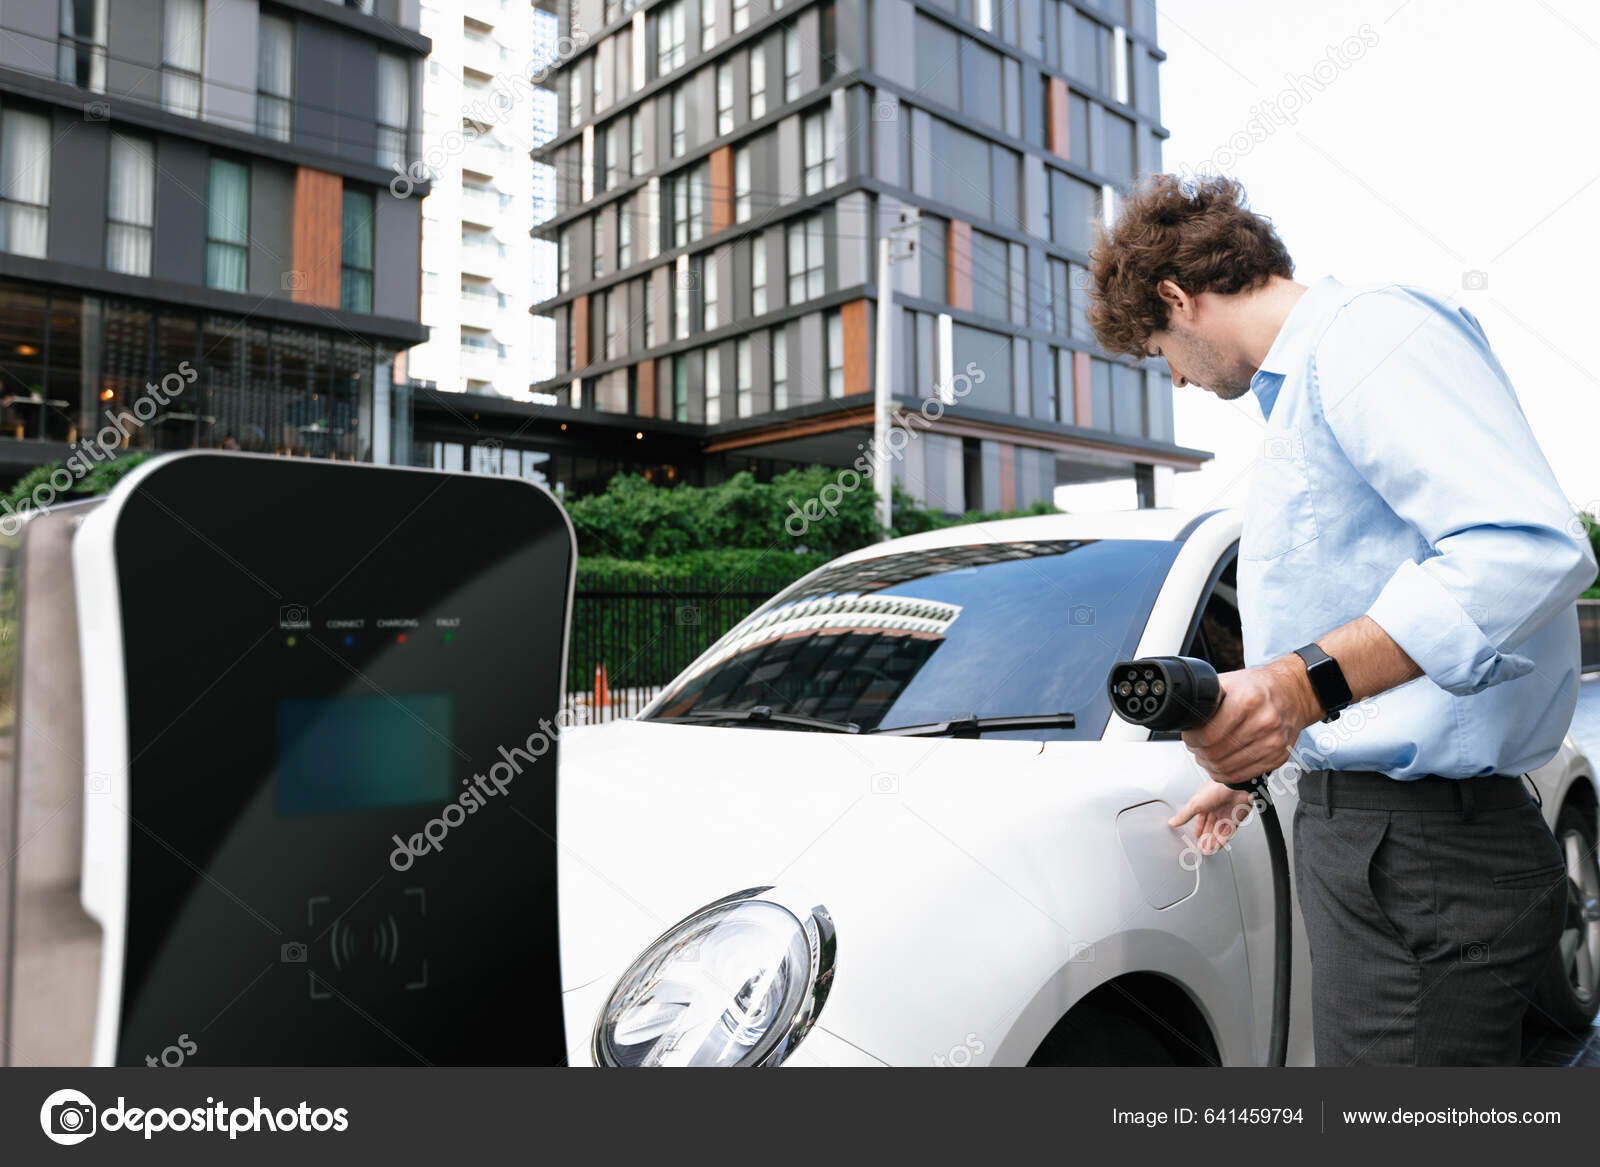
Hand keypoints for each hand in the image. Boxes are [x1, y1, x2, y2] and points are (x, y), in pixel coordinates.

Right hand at [1168, 779, 1255, 854]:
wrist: (1236, 788)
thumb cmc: (1217, 789)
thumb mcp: (1194, 804)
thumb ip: (1184, 815)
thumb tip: (1172, 821)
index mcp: (1205, 802)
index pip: (1201, 818)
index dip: (1198, 828)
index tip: (1195, 836)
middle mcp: (1216, 808)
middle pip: (1210, 826)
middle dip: (1205, 837)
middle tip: (1200, 847)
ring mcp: (1226, 814)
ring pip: (1218, 831)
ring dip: (1212, 841)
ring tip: (1207, 850)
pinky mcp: (1236, 820)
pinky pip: (1228, 833)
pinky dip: (1222, 840)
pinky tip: (1216, 846)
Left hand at [1179, 657, 1320, 786]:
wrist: (1291, 694)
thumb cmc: (1258, 687)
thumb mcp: (1229, 682)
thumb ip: (1207, 698)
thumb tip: (1185, 716)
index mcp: (1248, 700)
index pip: (1210, 734)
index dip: (1193, 739)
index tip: (1190, 737)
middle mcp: (1264, 722)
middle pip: (1217, 754)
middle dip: (1199, 753)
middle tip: (1195, 747)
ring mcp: (1274, 743)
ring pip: (1228, 768)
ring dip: (1210, 765)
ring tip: (1206, 755)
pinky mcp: (1278, 757)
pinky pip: (1243, 775)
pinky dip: (1226, 774)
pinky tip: (1220, 764)